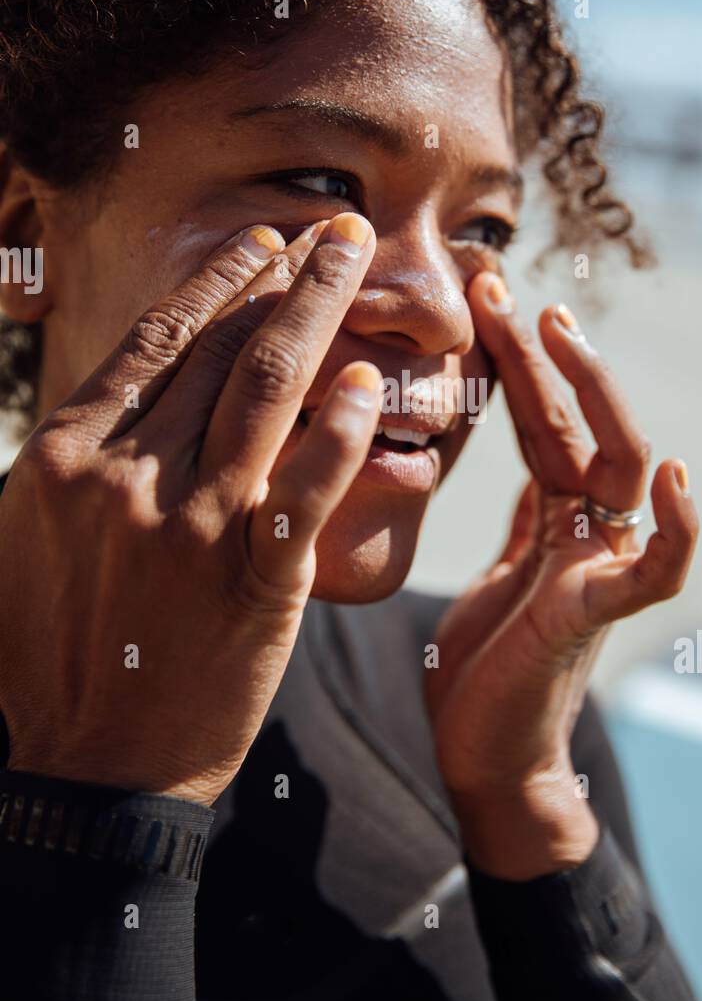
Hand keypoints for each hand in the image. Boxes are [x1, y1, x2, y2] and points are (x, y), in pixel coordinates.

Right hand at [0, 214, 380, 804]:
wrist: (90, 766)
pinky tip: (368, 384)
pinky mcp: (252, 581)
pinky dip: (339, 431)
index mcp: (66, 455)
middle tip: (333, 233)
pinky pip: (305, 489)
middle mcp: (124, 476)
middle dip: (285, 278)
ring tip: (354, 264)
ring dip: (318, 313)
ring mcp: (191, 527)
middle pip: (219, 347)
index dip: (218, 280)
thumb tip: (121, 390)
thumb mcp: (25, 534)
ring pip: (266, 391)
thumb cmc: (54, 652)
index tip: (264, 242)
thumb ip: (74, 455)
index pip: (156, 339)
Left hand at [426, 273, 696, 876]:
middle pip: (579, 423)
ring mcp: (600, 566)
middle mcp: (587, 530)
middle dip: (545, 355)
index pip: (541, 419)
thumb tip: (531, 467)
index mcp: (556, 517)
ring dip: (593, 394)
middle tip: (506, 290)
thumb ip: (527, 519)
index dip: (519, 361)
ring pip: (620, 465)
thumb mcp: (499, 571)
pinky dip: (678, 529)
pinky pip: (660, 571)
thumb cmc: (486, 671)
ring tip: (561, 330)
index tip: (489, 300)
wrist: (488, 759)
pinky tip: (678, 480)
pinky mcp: (600, 616)